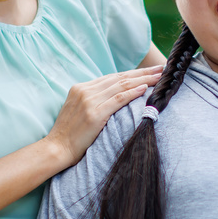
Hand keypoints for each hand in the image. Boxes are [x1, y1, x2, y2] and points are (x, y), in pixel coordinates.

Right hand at [45, 66, 163, 165]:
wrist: (56, 149)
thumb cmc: (70, 135)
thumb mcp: (79, 111)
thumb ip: (93, 100)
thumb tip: (115, 98)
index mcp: (81, 88)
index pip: (112, 77)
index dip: (132, 73)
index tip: (149, 71)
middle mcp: (85, 91)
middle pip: (119, 78)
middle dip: (142, 73)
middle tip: (161, 69)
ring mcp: (89, 101)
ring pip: (121, 86)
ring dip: (143, 80)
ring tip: (159, 77)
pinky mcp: (94, 114)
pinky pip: (118, 99)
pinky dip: (132, 93)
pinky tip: (145, 88)